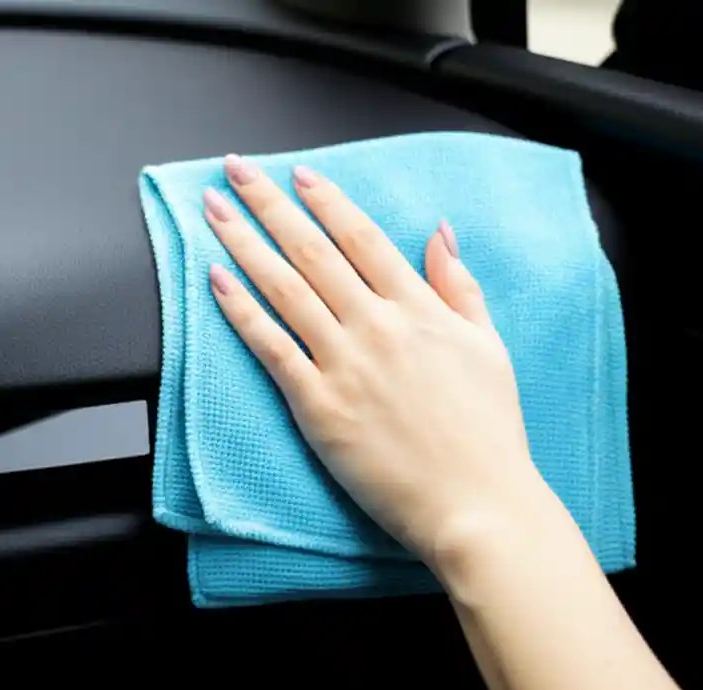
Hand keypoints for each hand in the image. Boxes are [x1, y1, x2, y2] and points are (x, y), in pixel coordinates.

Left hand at [204, 155, 557, 568]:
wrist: (478, 505)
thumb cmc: (488, 436)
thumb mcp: (488, 348)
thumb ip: (459, 287)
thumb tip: (440, 233)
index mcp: (420, 310)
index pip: (362, 237)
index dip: (325, 200)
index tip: (297, 174)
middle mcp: (379, 326)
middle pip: (312, 250)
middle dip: (269, 204)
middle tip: (235, 170)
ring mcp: (346, 365)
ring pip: (284, 288)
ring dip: (244, 241)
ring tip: (214, 210)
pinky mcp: (318, 406)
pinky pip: (270, 346)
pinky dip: (240, 309)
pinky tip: (215, 278)